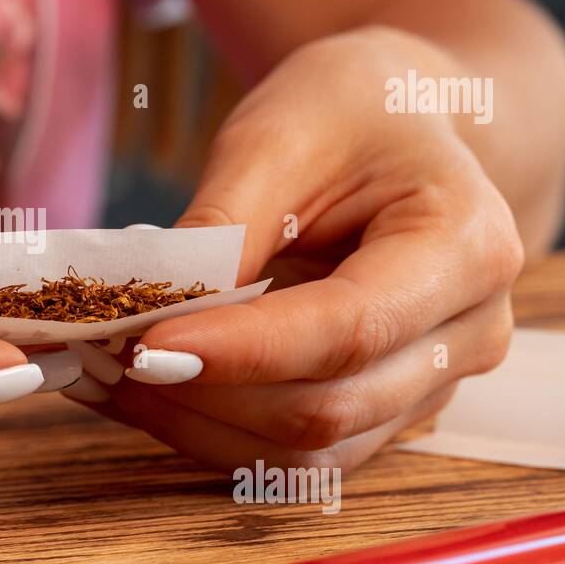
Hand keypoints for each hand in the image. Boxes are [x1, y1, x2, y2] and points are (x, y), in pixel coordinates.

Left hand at [73, 28, 523, 472]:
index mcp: (465, 247)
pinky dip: (209, 427)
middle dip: (201, 391)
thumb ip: (225, 223)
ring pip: (305, 451)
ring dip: (192, 422)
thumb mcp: (280, 132)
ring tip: (101, 375)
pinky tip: (140, 391)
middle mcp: (468, 335)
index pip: (347, 330)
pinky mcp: (382, 410)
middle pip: (326, 407)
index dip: (240, 350)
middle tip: (96, 356)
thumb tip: (155, 309)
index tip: (142, 344)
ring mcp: (429, 385)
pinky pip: (294, 452)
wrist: (405, 123)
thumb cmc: (351, 111)